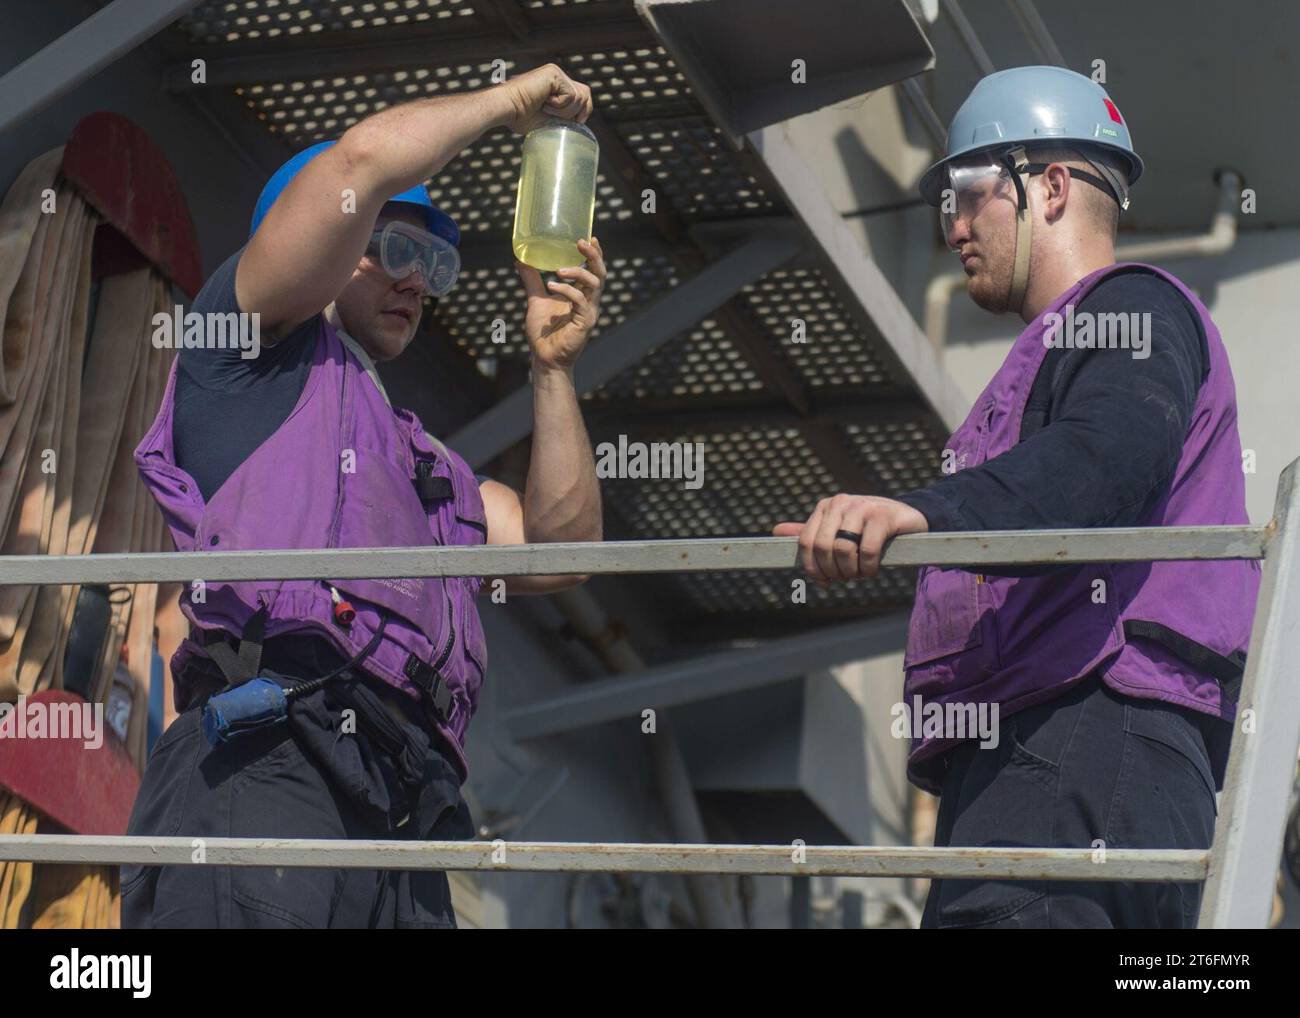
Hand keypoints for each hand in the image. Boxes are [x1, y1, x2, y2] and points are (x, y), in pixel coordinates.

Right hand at [500, 63, 592, 134]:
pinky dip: (559, 106)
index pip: (582, 96)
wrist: (507, 109)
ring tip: (545, 109)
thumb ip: (563, 117)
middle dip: (577, 111)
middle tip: (556, 116)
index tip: (572, 123)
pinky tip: (544, 104)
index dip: (582, 112)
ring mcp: (556, 73)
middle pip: (586, 93)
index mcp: (556, 85)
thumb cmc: (520, 117)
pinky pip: (571, 96)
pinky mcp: (554, 74)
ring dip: (564, 111)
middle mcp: (557, 75)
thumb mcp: (548, 120)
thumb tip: (577, 124)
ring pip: (579, 97)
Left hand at [516, 237, 604, 370]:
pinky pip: (580, 300)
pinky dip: (566, 290)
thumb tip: (520, 259)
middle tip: (581, 242)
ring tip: (558, 269)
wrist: (543, 357)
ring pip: (594, 284)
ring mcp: (589, 311)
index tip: (590, 236)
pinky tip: (551, 285)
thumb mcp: (535, 299)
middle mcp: (589, 301)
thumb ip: (531, 280)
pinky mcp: (585, 322)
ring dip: (578, 272)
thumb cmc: (543, 332)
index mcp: (581, 294)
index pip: (593, 270)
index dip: (595, 253)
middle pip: (600, 273)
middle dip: (594, 255)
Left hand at [772, 494, 928, 586]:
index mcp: (825, 507)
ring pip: (843, 549)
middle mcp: (840, 502)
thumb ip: (810, 531)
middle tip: (845, 578)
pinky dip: (868, 567)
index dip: (812, 568)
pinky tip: (872, 570)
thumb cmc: (869, 527)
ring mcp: (862, 506)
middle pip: (823, 548)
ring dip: (851, 571)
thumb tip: (776, 531)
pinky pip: (867, 550)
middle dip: (832, 571)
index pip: (805, 542)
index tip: (824, 582)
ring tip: (859, 574)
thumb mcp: (838, 528)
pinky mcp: (882, 516)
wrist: (908, 517)